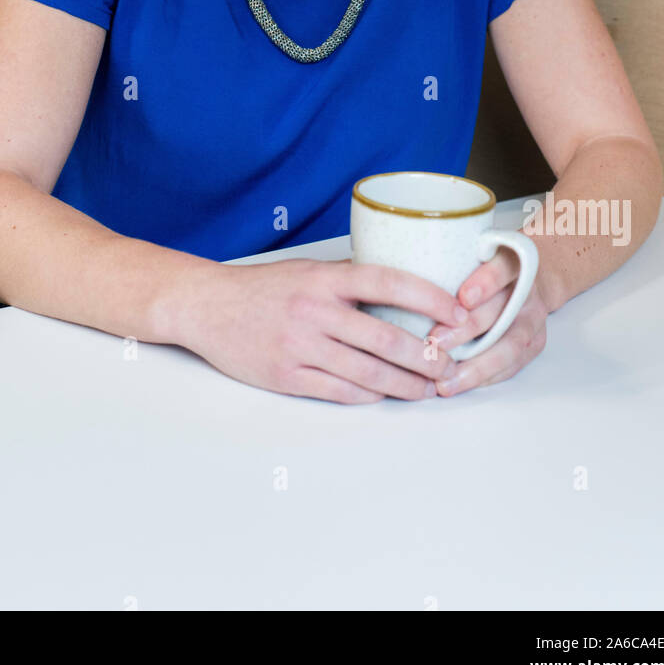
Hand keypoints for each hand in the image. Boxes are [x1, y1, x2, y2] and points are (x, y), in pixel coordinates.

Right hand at [176, 256, 472, 404]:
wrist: (207, 307)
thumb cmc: (262, 288)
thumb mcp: (307, 269)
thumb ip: (349, 279)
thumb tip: (402, 287)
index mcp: (324, 278)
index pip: (389, 282)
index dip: (430, 299)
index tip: (456, 312)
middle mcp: (315, 310)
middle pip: (386, 338)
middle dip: (426, 357)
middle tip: (448, 365)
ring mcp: (300, 346)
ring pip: (368, 373)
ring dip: (404, 385)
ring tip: (426, 389)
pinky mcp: (287, 376)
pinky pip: (339, 391)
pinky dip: (368, 395)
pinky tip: (384, 394)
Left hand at [424, 251, 548, 396]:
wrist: (527, 277)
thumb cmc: (484, 265)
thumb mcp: (472, 253)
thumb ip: (448, 261)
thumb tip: (400, 274)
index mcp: (512, 261)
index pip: (504, 267)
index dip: (486, 282)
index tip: (463, 297)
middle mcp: (526, 290)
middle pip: (501, 312)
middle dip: (467, 330)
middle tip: (434, 342)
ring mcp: (533, 318)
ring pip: (509, 345)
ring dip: (475, 366)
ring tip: (444, 381)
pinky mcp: (535, 343)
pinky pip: (511, 366)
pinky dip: (484, 378)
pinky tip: (458, 385)